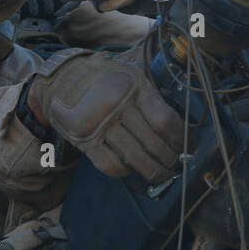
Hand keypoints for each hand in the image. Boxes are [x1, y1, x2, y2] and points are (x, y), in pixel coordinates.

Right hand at [35, 54, 183, 182]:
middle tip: (176, 165)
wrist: (62, 79)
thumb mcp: (131, 76)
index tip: (187, 147)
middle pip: (152, 143)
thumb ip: (152, 98)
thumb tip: (183, 132)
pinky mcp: (84, 140)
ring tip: (161, 173)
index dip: (181, 139)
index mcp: (133, 86)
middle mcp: (116, 104)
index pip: (164, 121)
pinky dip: (125, 172)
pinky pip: (111, 165)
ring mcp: (98, 124)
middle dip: (169, 160)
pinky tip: (131, 169)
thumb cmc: (104, 80)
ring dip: (152, 171)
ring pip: (134, 158)